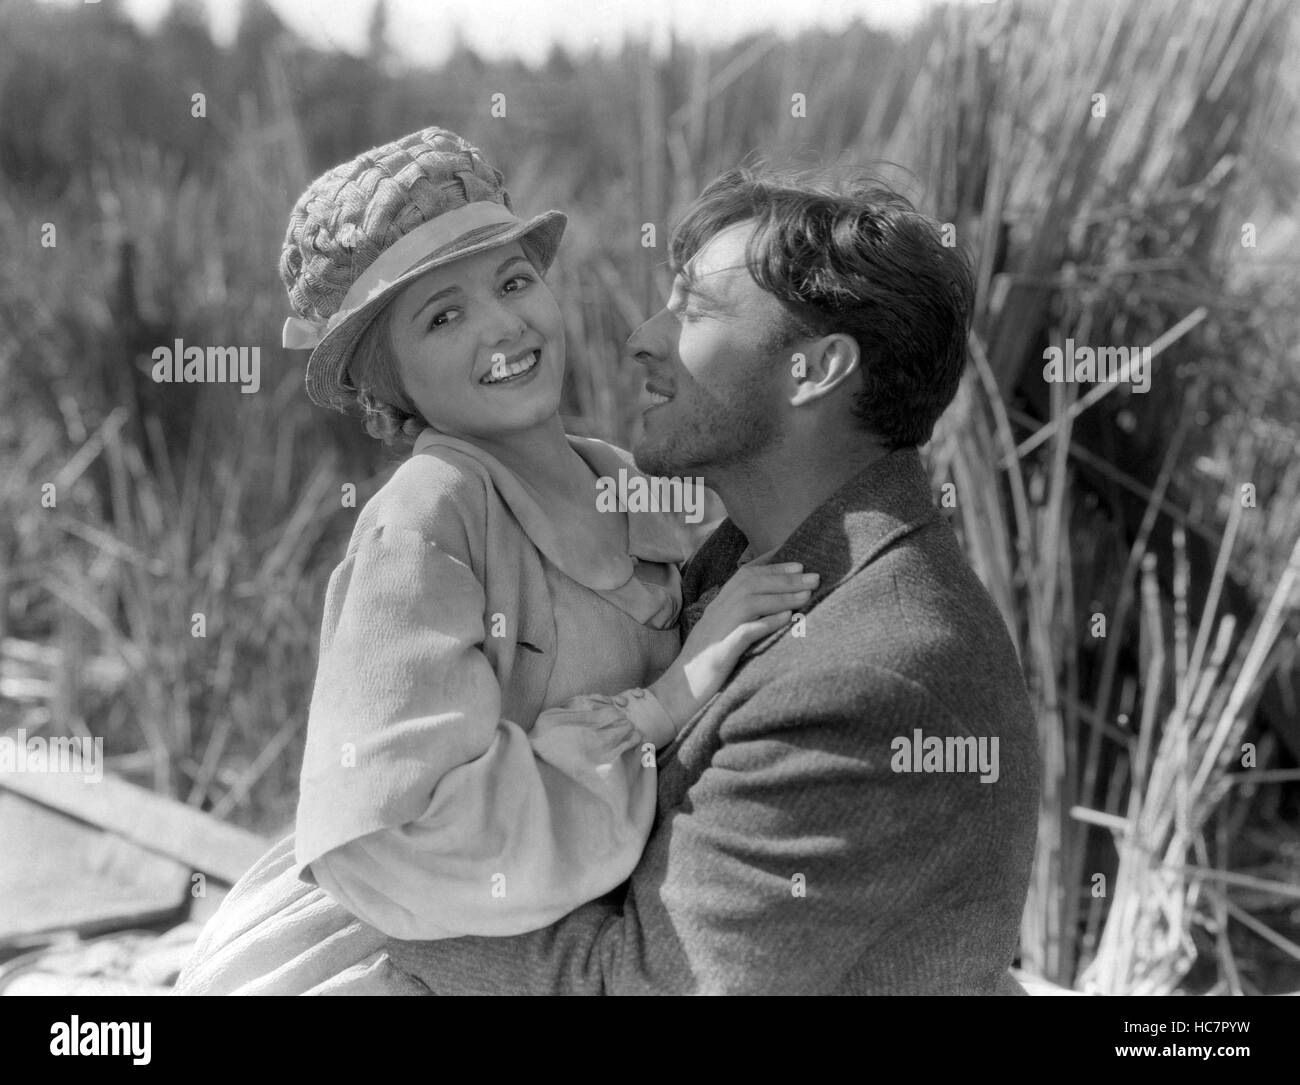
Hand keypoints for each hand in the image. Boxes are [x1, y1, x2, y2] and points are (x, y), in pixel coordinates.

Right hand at [651, 563, 817, 729]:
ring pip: (750, 601)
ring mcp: (718, 631)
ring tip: (807, 595)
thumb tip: (775, 612)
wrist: (676, 694)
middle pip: (751, 583)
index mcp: (718, 607)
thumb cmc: (704, 668)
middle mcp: (717, 612)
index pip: (744, 575)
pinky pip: (744, 631)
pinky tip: (787, 618)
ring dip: (781, 595)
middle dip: (784, 578)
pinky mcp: (720, 653)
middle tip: (813, 576)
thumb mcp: (722, 637)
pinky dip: (767, 622)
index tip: (798, 564)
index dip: (771, 565)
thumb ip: (742, 620)